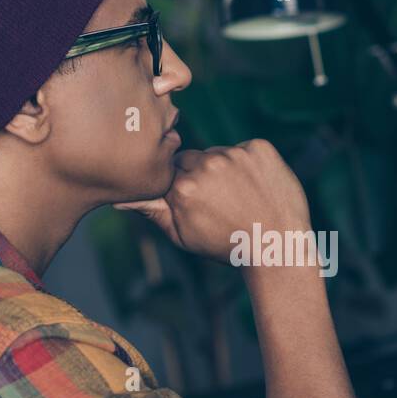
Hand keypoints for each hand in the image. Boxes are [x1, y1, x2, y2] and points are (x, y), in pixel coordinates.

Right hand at [114, 139, 310, 263]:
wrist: (278, 248)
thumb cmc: (228, 246)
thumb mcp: (183, 236)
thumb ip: (152, 212)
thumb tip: (118, 199)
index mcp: (183, 187)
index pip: (171, 171)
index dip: (183, 187)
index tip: (198, 203)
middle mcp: (207, 166)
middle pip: (193, 158)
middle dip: (200, 175)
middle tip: (220, 202)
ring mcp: (236, 154)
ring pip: (219, 153)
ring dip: (225, 169)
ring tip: (241, 198)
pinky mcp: (260, 149)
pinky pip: (246, 149)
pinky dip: (250, 164)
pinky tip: (257, 188)